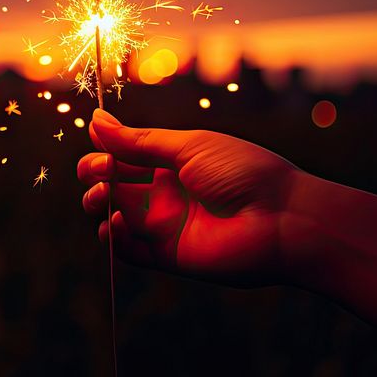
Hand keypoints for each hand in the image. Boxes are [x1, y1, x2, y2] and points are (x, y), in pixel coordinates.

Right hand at [78, 109, 300, 285]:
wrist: (281, 220)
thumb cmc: (242, 173)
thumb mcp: (188, 146)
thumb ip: (139, 141)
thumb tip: (95, 120)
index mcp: (171, 160)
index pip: (123, 152)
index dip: (104, 147)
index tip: (97, 139)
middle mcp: (164, 191)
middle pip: (111, 182)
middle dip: (94, 173)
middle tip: (102, 170)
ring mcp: (164, 224)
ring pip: (112, 214)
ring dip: (97, 203)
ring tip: (104, 196)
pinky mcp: (167, 255)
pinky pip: (127, 250)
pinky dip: (113, 238)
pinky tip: (117, 223)